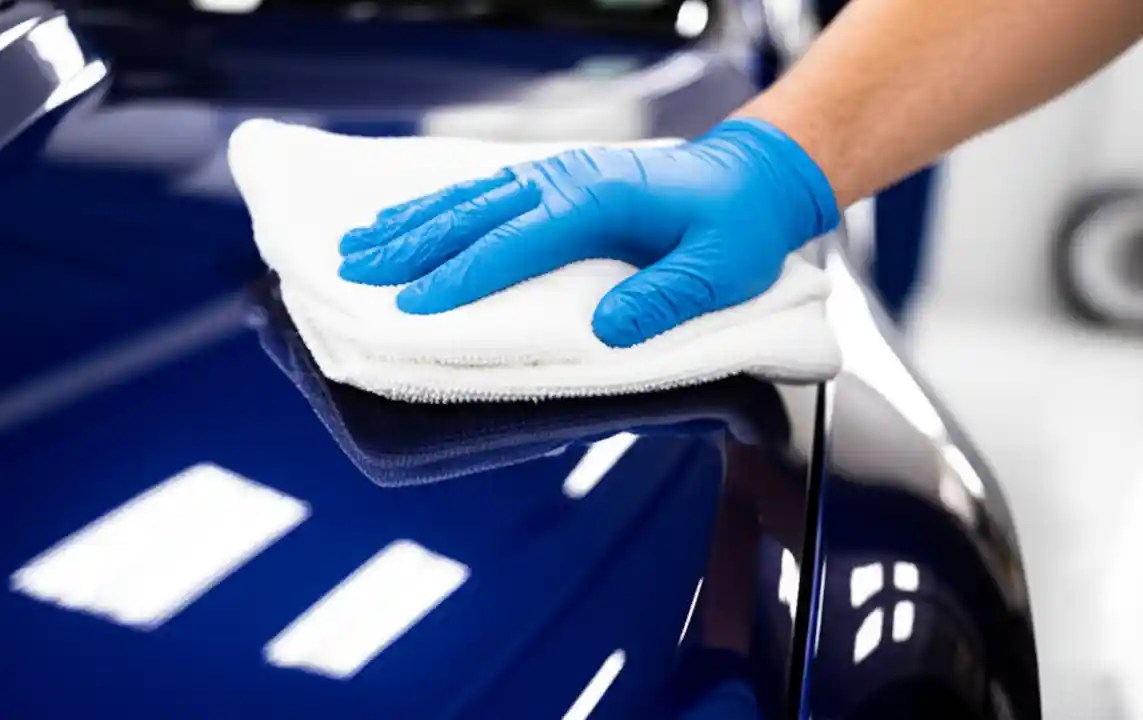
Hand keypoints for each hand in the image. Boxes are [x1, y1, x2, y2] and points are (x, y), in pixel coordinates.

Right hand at [337, 118, 838, 347]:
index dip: (464, 275)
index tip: (415, 305)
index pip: (518, 242)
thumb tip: (607, 328)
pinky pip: (487, 193)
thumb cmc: (738, 226)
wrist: (752, 176)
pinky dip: (441, 209)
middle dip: (413, 245)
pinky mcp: (557, 182)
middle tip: (355, 272)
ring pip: (471, 198)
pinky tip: (408, 222)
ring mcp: (559, 175)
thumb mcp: (721, 270)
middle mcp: (569, 180)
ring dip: (413, 223)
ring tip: (359, 245)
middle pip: (477, 214)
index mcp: (602, 200)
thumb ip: (666, 299)